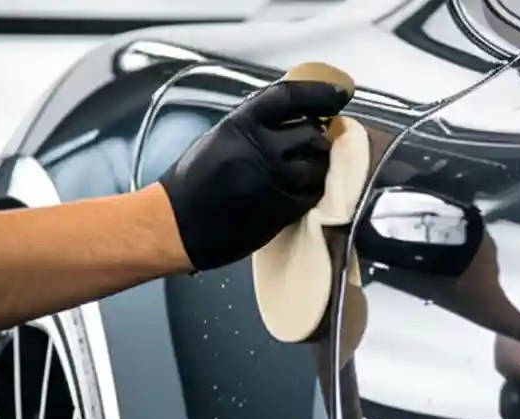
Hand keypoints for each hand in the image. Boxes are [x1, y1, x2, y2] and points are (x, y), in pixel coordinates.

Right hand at [158, 79, 350, 270]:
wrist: (181, 223)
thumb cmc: (196, 180)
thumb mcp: (221, 136)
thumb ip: (255, 123)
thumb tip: (294, 114)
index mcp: (243, 124)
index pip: (292, 97)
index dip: (320, 92)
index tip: (338, 93)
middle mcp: (262, 148)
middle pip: (312, 132)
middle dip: (318, 136)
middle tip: (315, 141)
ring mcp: (276, 179)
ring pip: (319, 164)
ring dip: (319, 164)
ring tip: (307, 166)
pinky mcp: (284, 208)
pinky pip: (315, 192)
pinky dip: (315, 187)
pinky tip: (303, 187)